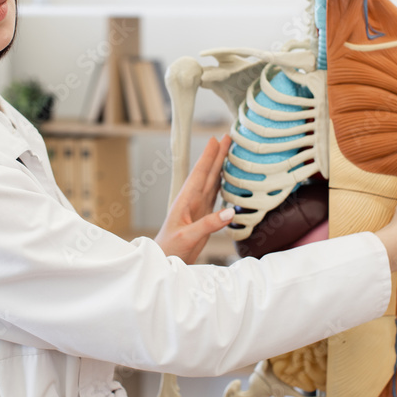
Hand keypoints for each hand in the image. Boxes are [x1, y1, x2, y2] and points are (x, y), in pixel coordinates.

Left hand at [155, 135, 234, 263]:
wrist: (166, 260)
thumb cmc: (171, 248)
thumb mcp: (188, 237)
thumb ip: (208, 224)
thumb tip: (230, 212)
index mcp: (186, 200)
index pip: (199, 174)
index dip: (207, 157)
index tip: (215, 139)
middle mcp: (193, 200)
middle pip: (208, 173)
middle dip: (217, 154)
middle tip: (228, 136)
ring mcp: (198, 207)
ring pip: (213, 181)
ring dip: (221, 166)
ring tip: (230, 151)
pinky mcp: (204, 215)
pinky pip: (216, 195)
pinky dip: (223, 184)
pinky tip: (229, 178)